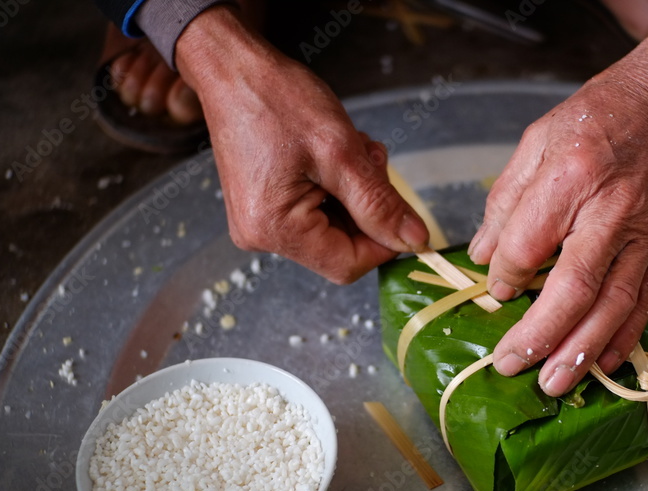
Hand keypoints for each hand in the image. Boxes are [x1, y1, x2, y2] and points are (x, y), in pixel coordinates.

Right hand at [176, 7, 427, 283]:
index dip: (384, 243)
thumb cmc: (275, 99)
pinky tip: (335, 155)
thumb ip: (380, 204)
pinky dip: (337, 187)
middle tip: (371, 160)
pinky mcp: (264, 207)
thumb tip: (415, 241)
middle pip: (341, 247)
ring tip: (351, 149)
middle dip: (368, 208)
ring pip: (333, 227)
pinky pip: (315, 212)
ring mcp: (260, 222)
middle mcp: (262, 235)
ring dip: (355, 193)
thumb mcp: (341, 152)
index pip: (348, 264)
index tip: (402, 211)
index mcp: (275, 228)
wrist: (232, 68)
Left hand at [469, 0, 647, 395]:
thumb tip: (485, 254)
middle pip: (571, 289)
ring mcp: (647, 232)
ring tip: (554, 384)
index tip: (499, 291)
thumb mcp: (540, 138)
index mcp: (569, 177)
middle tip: (511, 366)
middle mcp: (611, 210)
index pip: (526, 246)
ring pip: (612, 305)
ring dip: (581, 350)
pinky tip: (604, 364)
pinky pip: (646, 299)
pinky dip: (625, 336)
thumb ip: (508, 199)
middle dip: (538, 336)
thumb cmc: (606, 112)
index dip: (507, 276)